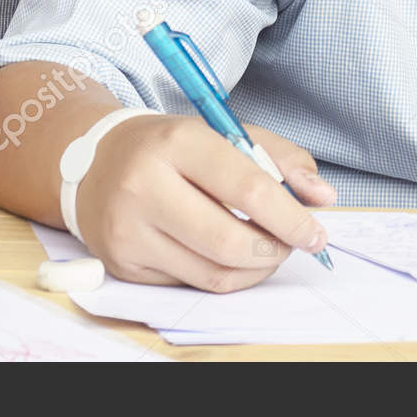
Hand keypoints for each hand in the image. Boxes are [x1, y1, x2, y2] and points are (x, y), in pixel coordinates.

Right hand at [75, 114, 336, 292]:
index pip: (247, 189)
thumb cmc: (170, 147)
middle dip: (274, 249)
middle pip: (230, 241)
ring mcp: (130, 230)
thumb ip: (282, 159)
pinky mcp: (124, 264)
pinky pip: (191, 283)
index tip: (316, 232)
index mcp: (177, 142)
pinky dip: (224, 276)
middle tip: (290, 244)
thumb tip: (323, 197)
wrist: (93, 162)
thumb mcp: (225, 133)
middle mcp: (145, 186)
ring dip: (255, 269)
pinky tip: (230, 257)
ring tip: (266, 250)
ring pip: (213, 272)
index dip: (291, 218)